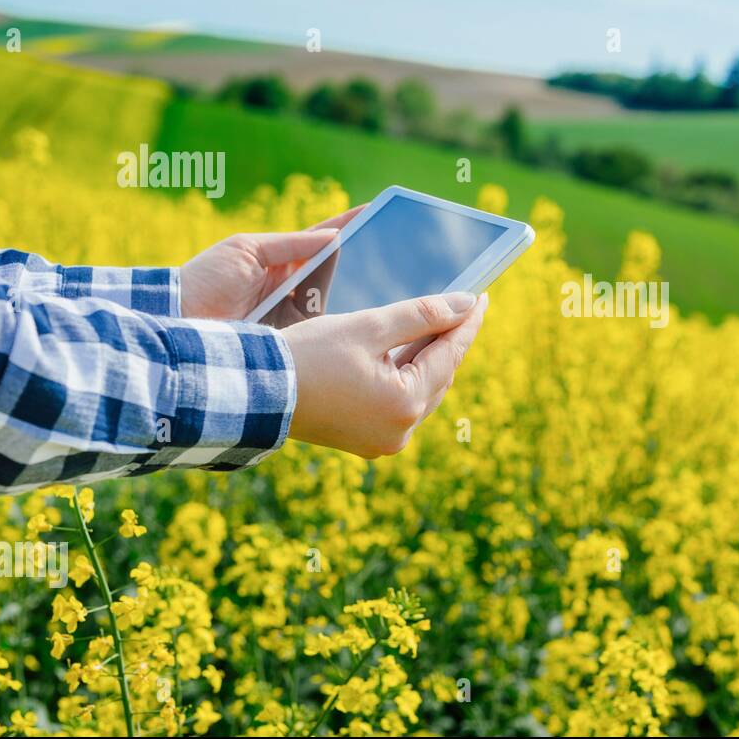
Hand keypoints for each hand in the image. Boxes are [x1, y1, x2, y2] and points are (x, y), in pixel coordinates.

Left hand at [179, 206, 363, 319]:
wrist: (179, 318)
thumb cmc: (206, 278)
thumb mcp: (247, 249)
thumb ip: (290, 244)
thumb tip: (333, 235)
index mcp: (279, 259)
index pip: (321, 239)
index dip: (347, 225)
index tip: (375, 211)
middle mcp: (290, 285)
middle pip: (334, 268)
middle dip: (360, 255)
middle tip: (388, 243)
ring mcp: (292, 312)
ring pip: (332, 295)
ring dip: (352, 285)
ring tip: (378, 271)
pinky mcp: (292, 336)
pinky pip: (320, 324)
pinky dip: (335, 316)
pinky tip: (356, 307)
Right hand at [281, 291, 487, 457]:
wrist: (256, 392)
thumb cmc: (308, 355)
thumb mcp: (369, 327)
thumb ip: (422, 314)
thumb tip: (466, 304)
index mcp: (405, 404)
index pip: (450, 354)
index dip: (467, 322)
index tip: (482, 297)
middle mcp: (400, 431)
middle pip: (439, 375)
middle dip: (449, 340)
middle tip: (462, 307)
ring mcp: (383, 440)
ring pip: (421, 390)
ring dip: (427, 357)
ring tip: (437, 323)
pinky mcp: (366, 440)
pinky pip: (400, 403)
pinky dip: (406, 375)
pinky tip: (407, 350)